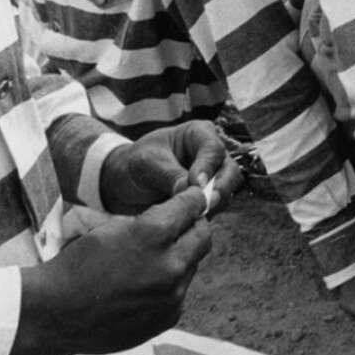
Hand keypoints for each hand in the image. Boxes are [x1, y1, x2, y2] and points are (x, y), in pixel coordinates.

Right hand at [14, 185, 213, 354]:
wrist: (56, 314)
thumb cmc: (78, 264)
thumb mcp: (112, 227)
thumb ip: (152, 219)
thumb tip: (180, 212)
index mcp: (153, 235)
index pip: (192, 206)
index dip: (193, 199)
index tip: (192, 197)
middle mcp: (170, 266)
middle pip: (204, 236)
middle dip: (195, 226)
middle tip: (181, 225)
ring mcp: (172, 296)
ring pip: (192, 265)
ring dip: (181, 256)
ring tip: (153, 258)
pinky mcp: (169, 317)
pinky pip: (180, 291)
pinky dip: (170, 283)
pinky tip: (144, 285)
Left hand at [100, 121, 243, 213]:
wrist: (124, 182)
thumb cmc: (135, 163)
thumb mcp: (148, 164)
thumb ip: (170, 175)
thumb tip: (192, 191)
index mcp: (198, 134)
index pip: (213, 149)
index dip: (207, 167)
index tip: (196, 184)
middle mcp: (210, 154)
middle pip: (230, 170)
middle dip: (221, 188)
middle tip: (207, 204)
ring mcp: (212, 176)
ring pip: (228, 190)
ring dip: (215, 203)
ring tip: (197, 214)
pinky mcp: (207, 196)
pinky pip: (217, 206)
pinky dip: (207, 214)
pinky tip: (192, 220)